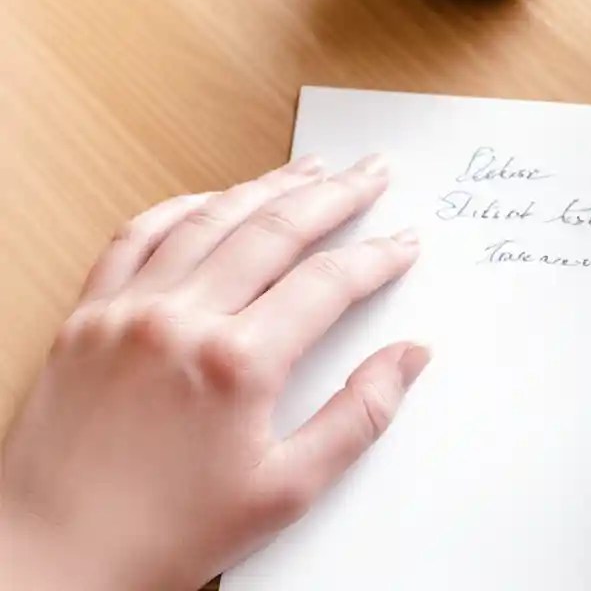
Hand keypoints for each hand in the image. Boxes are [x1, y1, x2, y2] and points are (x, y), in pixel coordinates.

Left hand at [0, 155, 427, 590]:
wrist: (53, 557)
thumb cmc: (166, 534)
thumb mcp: (286, 491)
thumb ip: (358, 417)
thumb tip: (408, 359)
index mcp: (238, 364)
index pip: (328, 283)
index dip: (377, 255)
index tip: (404, 241)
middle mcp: (181, 320)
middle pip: (276, 230)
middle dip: (335, 195)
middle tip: (372, 171)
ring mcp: (127, 310)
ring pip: (211, 219)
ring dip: (268, 187)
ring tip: (310, 168)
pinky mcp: (86, 317)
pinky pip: (137, 236)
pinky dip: (183, 207)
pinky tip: (213, 198)